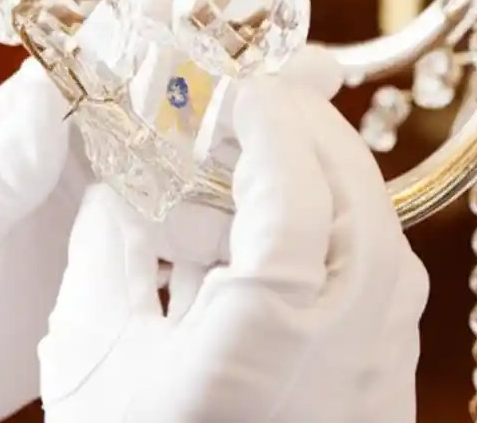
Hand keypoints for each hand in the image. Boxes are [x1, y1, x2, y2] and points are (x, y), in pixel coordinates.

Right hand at [39, 73, 429, 422]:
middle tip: (264, 103)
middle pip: (359, 196)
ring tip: (280, 158)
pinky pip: (386, 289)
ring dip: (337, 183)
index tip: (239, 84)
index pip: (298, 180)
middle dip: (313, 134)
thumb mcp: (89, 358)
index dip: (270, 117)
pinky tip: (297, 238)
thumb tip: (116, 183)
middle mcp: (349, 343)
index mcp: (272, 327)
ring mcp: (380, 374)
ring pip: (384, 241)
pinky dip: (349, 239)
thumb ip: (105, 252)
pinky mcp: (386, 397)